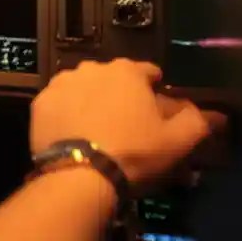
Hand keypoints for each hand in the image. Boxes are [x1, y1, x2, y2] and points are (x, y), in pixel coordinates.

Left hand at [30, 58, 223, 189]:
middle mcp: (91, 68)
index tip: (155, 109)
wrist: (80, 173)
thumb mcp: (178, 140)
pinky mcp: (40, 102)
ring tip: (98, 127)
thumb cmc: (134, 152)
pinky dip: (67, 112)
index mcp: (126, 71)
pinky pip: (60, 103)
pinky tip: (74, 131)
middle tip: (126, 122)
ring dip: (91, 100)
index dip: (154, 90)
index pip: (148, 72)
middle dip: (121, 94)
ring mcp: (61, 83)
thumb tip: (200, 111)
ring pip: (83, 87)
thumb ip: (195, 120)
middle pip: (113, 78)